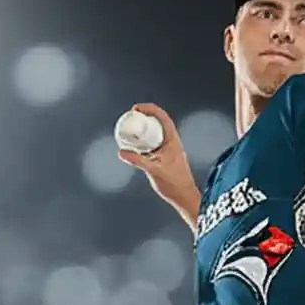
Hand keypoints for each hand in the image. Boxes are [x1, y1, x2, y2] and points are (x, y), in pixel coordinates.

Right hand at [118, 103, 200, 219]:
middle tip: (131, 117)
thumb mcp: (153, 170)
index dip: (149, 109)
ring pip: (155, 133)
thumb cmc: (174, 183)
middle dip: (144, 117)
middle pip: (158, 122)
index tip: (136, 109)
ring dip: (144, 129)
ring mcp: (168, 149)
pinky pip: (153, 143)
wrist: (183, 196)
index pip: (162, 117)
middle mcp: (171, 142)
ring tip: (131, 129)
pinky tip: (135, 145)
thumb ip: (137, 161)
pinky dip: (144, 140)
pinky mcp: (164, 157)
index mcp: (172, 140)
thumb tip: (121, 152)